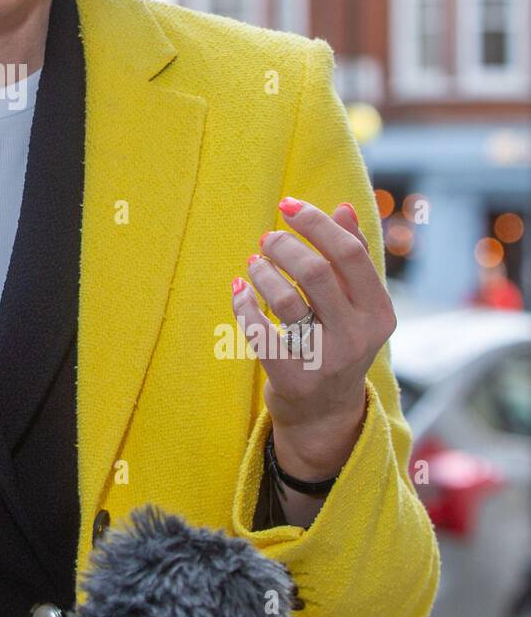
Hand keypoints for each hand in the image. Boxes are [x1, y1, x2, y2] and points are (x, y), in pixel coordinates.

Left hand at [231, 198, 396, 480]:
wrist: (325, 412)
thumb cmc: (338, 340)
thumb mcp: (356, 304)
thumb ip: (352, 257)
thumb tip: (344, 207)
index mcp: (379, 312)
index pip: (349, 254)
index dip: (315, 223)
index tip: (287, 204)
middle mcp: (357, 337)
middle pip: (316, 272)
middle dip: (284, 246)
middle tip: (266, 239)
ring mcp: (324, 361)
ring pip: (285, 300)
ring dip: (261, 272)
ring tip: (253, 263)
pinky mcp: (291, 378)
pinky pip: (259, 332)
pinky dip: (243, 304)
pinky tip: (238, 289)